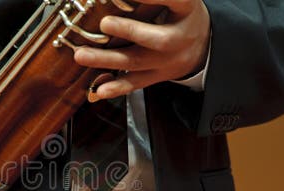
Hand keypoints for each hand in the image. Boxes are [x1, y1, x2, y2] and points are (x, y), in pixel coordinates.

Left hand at [74, 0, 210, 98]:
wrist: (203, 46)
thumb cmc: (179, 14)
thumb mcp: (176, 0)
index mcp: (186, 9)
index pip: (174, 0)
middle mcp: (179, 37)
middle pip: (157, 39)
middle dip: (129, 31)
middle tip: (105, 23)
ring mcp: (167, 60)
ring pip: (136, 62)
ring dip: (107, 60)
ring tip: (81, 55)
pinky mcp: (156, 76)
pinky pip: (135, 84)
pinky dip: (116, 87)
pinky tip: (98, 89)